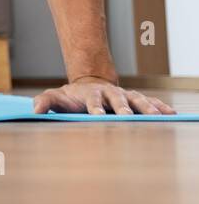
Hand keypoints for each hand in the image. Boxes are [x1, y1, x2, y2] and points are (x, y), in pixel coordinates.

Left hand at [32, 77, 175, 115]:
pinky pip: (149, 102)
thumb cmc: (71, 97)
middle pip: (117, 99)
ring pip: (136, 100)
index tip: (96, 115)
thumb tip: (34, 110)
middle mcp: (109, 93)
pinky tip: (169, 113)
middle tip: (126, 117)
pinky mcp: (135, 100)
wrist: (89, 86)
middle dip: (121, 108)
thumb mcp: (56, 98)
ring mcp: (124, 95)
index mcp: (91, 94)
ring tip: (154, 116)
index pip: (92, 101)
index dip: (94, 107)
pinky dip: (159, 107)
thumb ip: (45, 102)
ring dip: (145, 107)